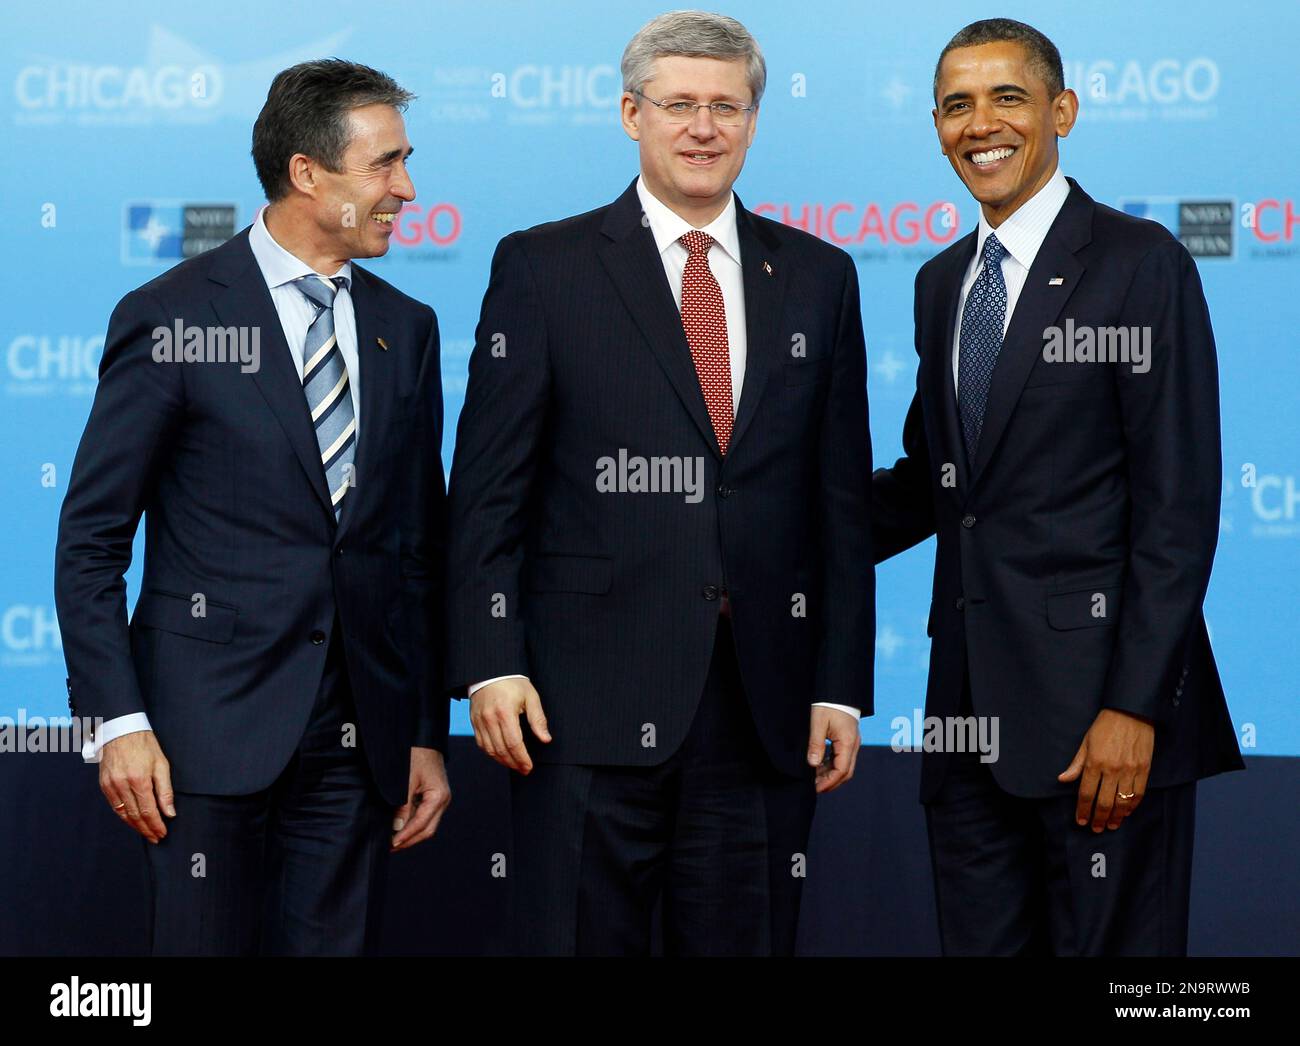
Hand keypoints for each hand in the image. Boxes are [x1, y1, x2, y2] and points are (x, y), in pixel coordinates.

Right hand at [100, 730, 174, 842]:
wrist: (121, 730)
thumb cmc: (145, 745)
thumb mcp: (162, 764)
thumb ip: (165, 791)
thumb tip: (170, 813)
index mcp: (139, 779)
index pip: (148, 811)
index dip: (156, 825)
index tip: (162, 833)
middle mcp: (122, 785)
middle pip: (135, 815)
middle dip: (147, 829)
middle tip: (156, 838)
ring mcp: (111, 785)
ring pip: (123, 813)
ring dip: (135, 826)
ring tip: (146, 833)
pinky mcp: (104, 785)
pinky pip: (115, 806)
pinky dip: (124, 816)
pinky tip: (132, 821)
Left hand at [391, 747, 449, 851]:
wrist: (423, 738)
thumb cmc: (416, 755)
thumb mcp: (407, 780)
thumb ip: (403, 805)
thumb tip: (397, 828)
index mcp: (439, 796)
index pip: (422, 824)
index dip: (407, 836)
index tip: (392, 843)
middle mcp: (443, 800)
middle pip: (428, 829)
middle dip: (409, 840)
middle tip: (390, 847)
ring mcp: (440, 799)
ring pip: (427, 825)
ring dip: (411, 834)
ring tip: (393, 839)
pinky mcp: (434, 797)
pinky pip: (424, 816)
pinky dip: (413, 824)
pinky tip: (399, 826)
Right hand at [469, 677, 550, 773]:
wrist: (491, 671)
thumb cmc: (513, 682)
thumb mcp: (530, 696)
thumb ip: (538, 719)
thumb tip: (546, 739)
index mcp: (505, 712)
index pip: (513, 743)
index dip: (522, 758)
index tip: (529, 767)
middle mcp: (489, 719)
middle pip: (501, 749)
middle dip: (514, 763)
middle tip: (524, 770)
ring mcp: (479, 721)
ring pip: (489, 749)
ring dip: (502, 761)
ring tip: (514, 765)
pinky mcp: (474, 721)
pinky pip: (481, 743)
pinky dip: (491, 753)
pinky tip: (501, 755)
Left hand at [807, 706, 860, 793]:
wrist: (838, 689)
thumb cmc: (828, 704)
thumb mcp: (818, 723)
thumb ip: (816, 744)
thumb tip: (812, 764)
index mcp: (848, 742)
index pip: (841, 770)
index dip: (829, 782)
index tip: (816, 788)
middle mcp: (853, 745)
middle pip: (846, 772)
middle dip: (831, 782)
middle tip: (814, 787)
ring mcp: (852, 742)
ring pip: (844, 765)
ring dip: (831, 774)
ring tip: (814, 777)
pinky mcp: (848, 739)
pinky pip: (842, 757)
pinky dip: (831, 764)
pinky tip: (819, 765)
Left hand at [1058, 708, 1154, 831]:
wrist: (1130, 712)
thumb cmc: (1105, 726)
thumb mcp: (1085, 742)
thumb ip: (1076, 764)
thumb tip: (1063, 780)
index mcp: (1094, 762)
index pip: (1086, 793)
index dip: (1083, 810)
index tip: (1081, 820)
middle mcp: (1112, 769)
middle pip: (1104, 802)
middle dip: (1099, 818)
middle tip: (1096, 828)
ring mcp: (1130, 771)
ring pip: (1122, 802)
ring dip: (1116, 817)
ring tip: (1111, 825)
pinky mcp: (1144, 769)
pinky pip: (1138, 794)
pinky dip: (1132, 806)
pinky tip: (1127, 813)